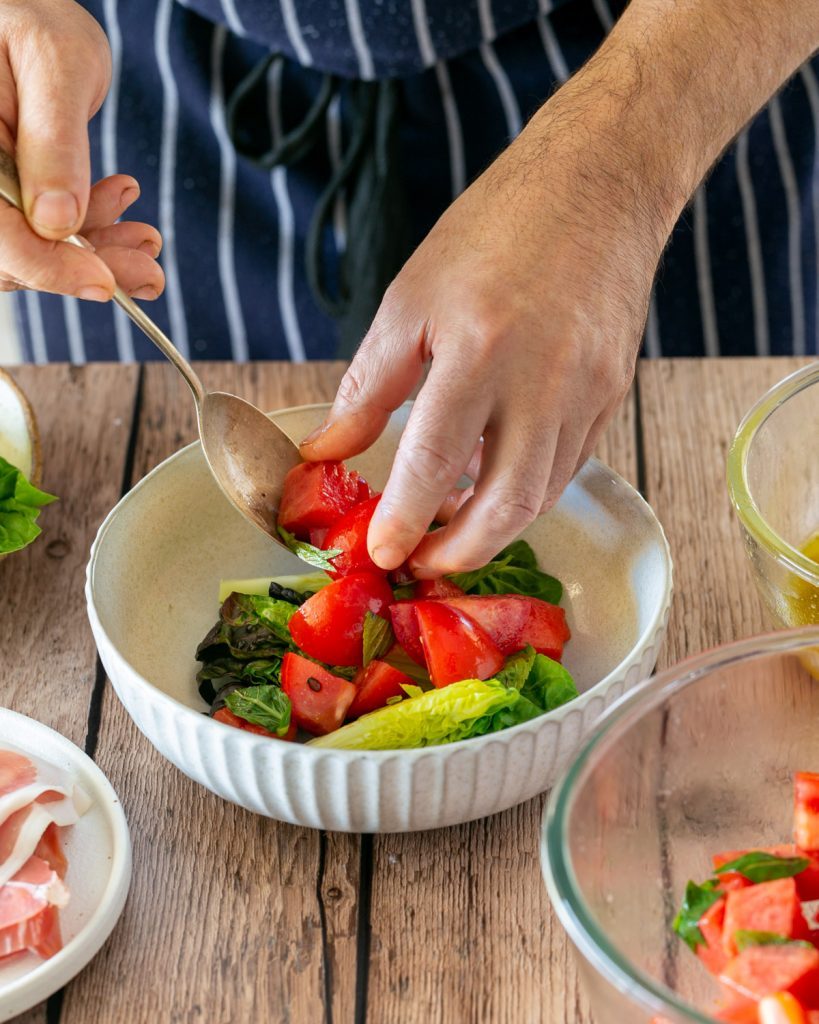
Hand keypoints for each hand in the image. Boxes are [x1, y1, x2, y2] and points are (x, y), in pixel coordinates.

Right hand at [0, 0, 162, 300]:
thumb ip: (54, 143)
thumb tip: (57, 222)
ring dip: (95, 253)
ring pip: (31, 251)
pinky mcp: (6, 196)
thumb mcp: (53, 63)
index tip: (104, 282)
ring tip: (145, 238)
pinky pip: (40, 234)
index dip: (45, 266)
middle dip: (85, 267)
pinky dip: (88, 233)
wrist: (26, 11)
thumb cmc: (31, 16)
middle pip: (13, 253)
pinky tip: (120, 205)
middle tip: (149, 270)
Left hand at [300, 95, 667, 575]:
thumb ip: (368, 387)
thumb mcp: (410, 300)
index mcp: (479, 350)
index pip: (433, 462)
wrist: (596, 186)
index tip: (382, 554)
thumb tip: (326, 450)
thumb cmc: (493, 232)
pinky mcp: (611, 395)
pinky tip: (493, 483)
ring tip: (452, 527)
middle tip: (423, 562)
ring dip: (495, 527)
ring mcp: (587, 393)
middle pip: (506, 504)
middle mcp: (543, 382)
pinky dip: (527, 489)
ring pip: (542, 494)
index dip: (404, 519)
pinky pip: (568, 465)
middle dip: (461, 551)